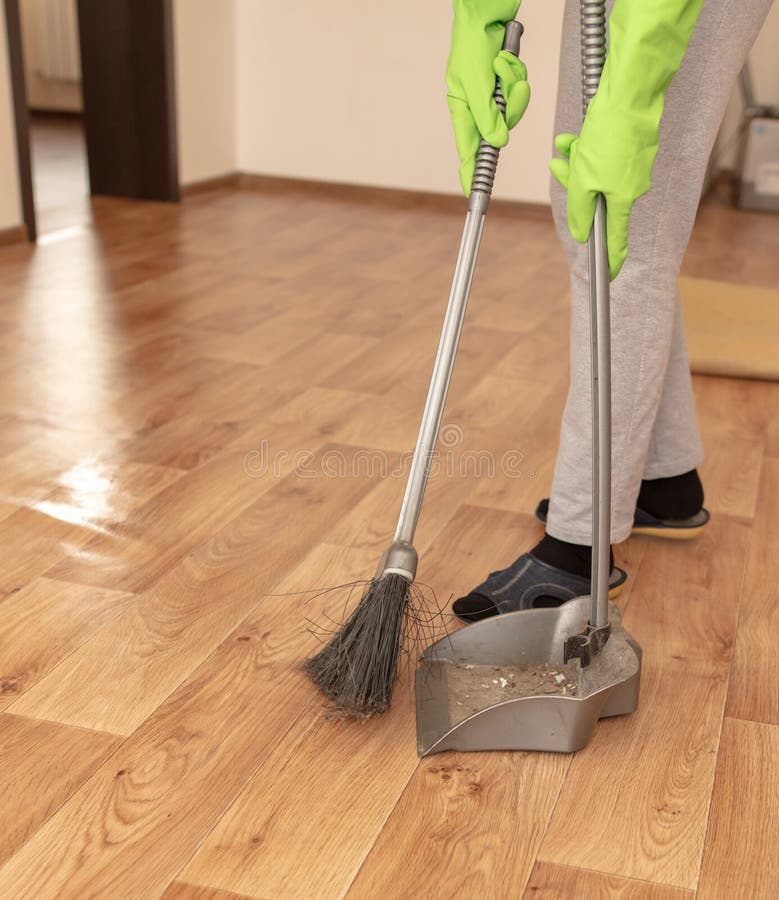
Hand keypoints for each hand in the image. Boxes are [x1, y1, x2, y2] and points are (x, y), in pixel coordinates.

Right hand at [446, 2, 529, 194]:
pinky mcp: (506, 80)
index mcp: (462, 108)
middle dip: (509, 106)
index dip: (470, 172)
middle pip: (501, 127)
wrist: (486, 8)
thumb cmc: (471, 41)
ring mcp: (493, 93)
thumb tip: (498, 143)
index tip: (473, 194)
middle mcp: (477, 104)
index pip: (467, 149)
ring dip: (514, 84)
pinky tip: (507, 56)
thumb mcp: (475, 82)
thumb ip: (486, 115)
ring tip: (503, 62)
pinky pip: (520, 88)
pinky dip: (518, 72)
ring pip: (514, 107)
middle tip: (504, 84)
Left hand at [550, 0, 703, 278]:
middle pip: (597, 202)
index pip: (617, 241)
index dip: (612, 260)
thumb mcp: (584, 179)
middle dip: (575, 187)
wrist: (631, 92)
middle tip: (560, 168)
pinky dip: (584, 149)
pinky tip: (569, 138)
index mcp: (623, 200)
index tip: (610, 275)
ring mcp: (633, 167)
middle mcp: (632, 187)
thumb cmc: (610, 135)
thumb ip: (580, 210)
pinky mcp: (630, 147)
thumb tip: (580, 233)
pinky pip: (601, 157)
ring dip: (575, 164)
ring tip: (565, 147)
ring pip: (595, 176)